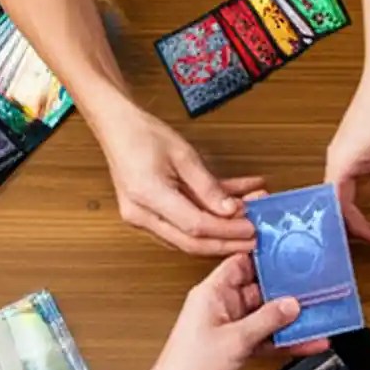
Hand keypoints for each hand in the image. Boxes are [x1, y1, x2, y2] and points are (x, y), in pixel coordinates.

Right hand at [97, 102, 264, 255]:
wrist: (116, 127)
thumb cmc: (142, 134)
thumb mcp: (184, 155)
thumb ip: (209, 186)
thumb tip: (232, 210)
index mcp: (147, 196)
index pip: (195, 226)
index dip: (226, 230)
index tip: (250, 229)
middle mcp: (141, 214)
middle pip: (191, 242)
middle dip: (226, 243)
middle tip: (253, 240)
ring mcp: (143, 217)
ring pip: (189, 237)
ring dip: (221, 230)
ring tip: (249, 218)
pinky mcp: (150, 214)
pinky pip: (183, 223)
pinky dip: (208, 216)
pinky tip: (234, 202)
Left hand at [139, 254, 329, 369]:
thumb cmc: (190, 368)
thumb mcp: (236, 339)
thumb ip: (267, 319)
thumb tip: (291, 304)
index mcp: (212, 293)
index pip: (241, 263)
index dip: (265, 257)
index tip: (290, 255)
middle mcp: (221, 306)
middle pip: (259, 290)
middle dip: (286, 291)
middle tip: (313, 287)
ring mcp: (229, 327)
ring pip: (266, 316)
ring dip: (289, 320)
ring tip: (316, 317)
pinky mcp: (236, 347)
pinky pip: (266, 338)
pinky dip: (284, 340)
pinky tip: (307, 342)